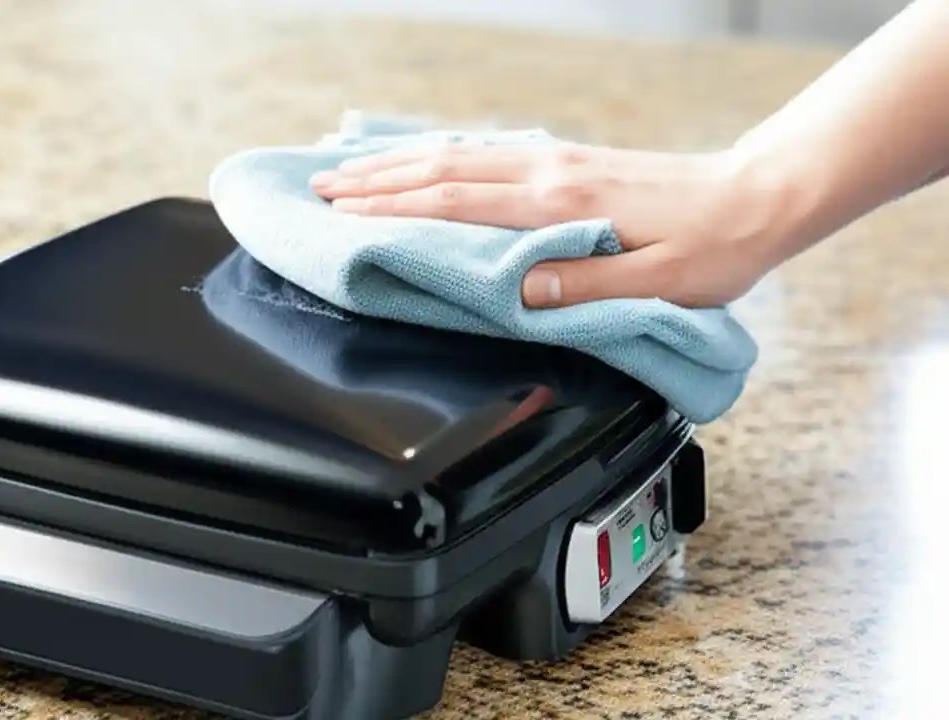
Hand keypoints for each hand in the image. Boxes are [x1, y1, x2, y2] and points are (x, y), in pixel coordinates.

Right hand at [310, 142, 800, 308]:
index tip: (341, 210)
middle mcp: (548, 172)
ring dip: (397, 163)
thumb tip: (516, 290)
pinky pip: (484, 150)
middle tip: (319, 187)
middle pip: (441, 168)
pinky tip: (422, 159)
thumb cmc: (710, 247)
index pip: (455, 203)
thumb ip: (583, 286)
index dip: (392, 208)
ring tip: (349, 169)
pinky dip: (439, 153)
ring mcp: (556, 160)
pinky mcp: (568, 160)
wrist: (756, 196)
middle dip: (374, 178)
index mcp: (559, 205)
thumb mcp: (657, 284)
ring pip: (457, 153)